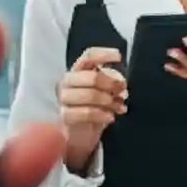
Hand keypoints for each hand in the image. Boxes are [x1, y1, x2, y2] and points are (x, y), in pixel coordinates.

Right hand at [58, 47, 127, 174]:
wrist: (79, 132)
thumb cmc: (94, 106)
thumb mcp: (105, 91)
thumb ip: (112, 83)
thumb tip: (122, 83)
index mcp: (78, 70)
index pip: (88, 56)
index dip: (104, 54)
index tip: (119, 57)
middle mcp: (68, 81)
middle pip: (91, 76)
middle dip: (111, 83)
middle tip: (122, 90)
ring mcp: (64, 98)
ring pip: (90, 95)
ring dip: (108, 101)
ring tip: (118, 107)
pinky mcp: (65, 115)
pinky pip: (86, 113)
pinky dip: (102, 115)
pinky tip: (110, 117)